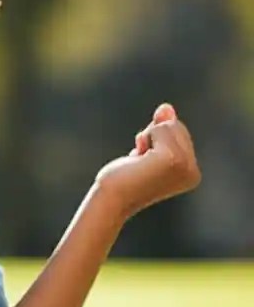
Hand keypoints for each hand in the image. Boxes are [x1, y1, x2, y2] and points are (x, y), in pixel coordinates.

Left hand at [93, 103, 200, 219]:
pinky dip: (145, 138)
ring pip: (168, 125)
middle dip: (153, 136)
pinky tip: (138, 158)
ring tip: (139, 161)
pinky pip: (160, 128)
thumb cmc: (124, 178)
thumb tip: (167, 107)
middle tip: (141, 161)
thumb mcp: (146, 149)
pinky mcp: (172, 159)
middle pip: (176, 126)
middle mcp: (194, 171)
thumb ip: (162, 129)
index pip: (179, 132)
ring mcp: (185, 166)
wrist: (111, 199)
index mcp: (192, 173)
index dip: (156, 140)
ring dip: (147, 138)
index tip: (145, 162)